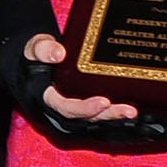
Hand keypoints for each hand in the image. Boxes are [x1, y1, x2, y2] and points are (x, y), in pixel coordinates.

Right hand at [23, 33, 142, 124]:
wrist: (37, 60)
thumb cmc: (36, 55)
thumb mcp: (34, 48)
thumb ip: (42, 49)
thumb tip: (58, 53)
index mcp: (46, 97)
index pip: (65, 108)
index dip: (84, 108)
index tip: (103, 102)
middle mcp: (61, 108)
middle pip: (85, 118)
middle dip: (107, 116)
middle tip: (128, 111)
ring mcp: (74, 108)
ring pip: (94, 119)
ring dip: (114, 117)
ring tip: (132, 112)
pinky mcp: (84, 105)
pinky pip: (99, 113)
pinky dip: (113, 113)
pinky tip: (130, 108)